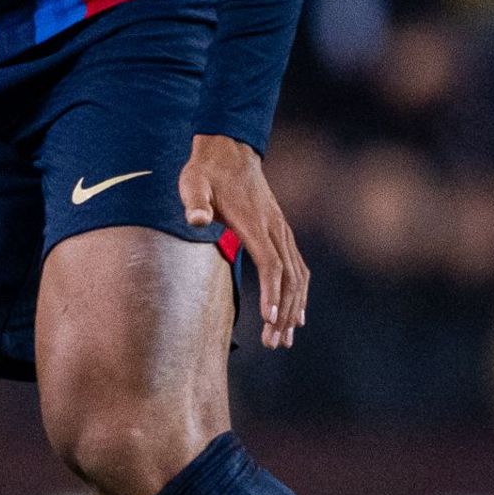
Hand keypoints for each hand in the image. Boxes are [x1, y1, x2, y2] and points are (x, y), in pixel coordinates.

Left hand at [179, 132, 308, 348]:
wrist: (229, 151)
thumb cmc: (206, 172)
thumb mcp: (193, 184)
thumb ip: (194, 202)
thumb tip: (196, 219)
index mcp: (254, 222)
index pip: (271, 263)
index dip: (273, 293)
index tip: (271, 320)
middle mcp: (275, 228)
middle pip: (289, 276)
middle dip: (285, 312)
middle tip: (276, 343)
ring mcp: (282, 230)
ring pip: (298, 275)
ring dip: (295, 307)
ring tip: (285, 339)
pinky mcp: (281, 232)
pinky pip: (298, 267)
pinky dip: (300, 292)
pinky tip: (297, 314)